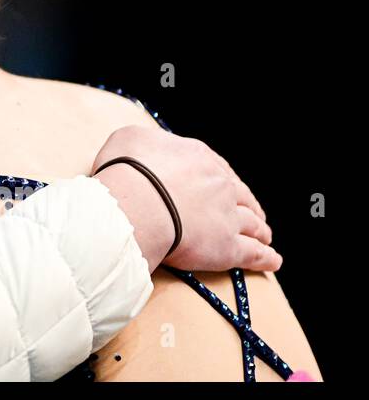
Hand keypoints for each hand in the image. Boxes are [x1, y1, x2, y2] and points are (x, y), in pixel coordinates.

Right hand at [91, 125, 278, 273]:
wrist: (134, 204)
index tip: (226, 186)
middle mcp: (219, 184)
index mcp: (198, 157)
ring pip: (253, 223)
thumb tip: (146, 148)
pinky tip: (273, 261)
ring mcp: (227, 216)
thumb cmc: (126, 171)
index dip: (223, 179)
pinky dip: (266, 258)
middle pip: (242, 195)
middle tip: (254, 214)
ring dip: (261, 230)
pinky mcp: (227, 247)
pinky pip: (253, 254)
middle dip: (249, 205)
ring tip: (266, 236)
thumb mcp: (130, 138)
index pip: (217, 167)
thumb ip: (146, 141)